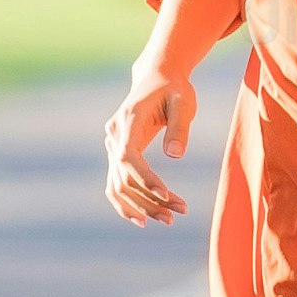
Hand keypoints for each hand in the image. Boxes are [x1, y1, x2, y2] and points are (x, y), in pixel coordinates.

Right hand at [101, 63, 195, 222]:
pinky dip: (126, 203)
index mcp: (129, 120)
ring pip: (118, 185)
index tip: (166, 195)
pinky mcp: (116, 153)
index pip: (129, 156)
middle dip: (148, 199)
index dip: (145, 178)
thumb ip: (179, 127)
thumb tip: (175, 155)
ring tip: (168, 219)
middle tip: (177, 214)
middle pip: (123, 176)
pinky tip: (144, 219)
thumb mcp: (184, 103)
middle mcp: (115, 134)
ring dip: (141, 206)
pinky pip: (115, 183)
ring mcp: (112, 145)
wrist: (157, 77)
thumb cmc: (174, 89)